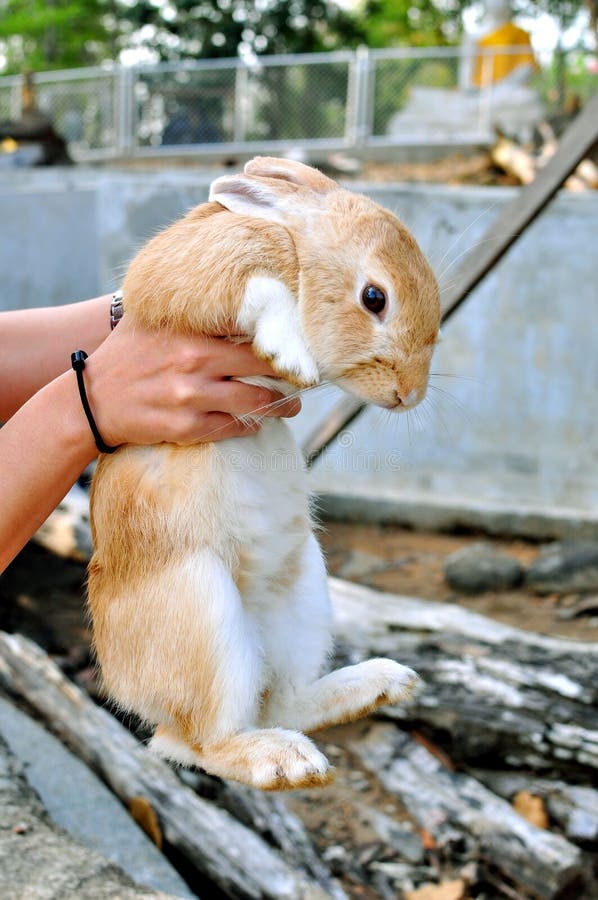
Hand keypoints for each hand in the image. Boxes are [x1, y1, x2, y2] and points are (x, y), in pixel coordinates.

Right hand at [80, 320, 300, 445]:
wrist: (92, 400)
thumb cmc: (128, 354)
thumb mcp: (153, 319)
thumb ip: (188, 306)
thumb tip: (229, 286)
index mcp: (193, 334)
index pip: (252, 333)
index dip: (283, 340)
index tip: (302, 344)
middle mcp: (196, 364)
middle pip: (263, 369)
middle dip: (292, 377)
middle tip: (307, 380)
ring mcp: (192, 399)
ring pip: (255, 403)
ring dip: (281, 407)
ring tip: (293, 406)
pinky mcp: (186, 428)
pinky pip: (233, 428)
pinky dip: (250, 426)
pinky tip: (258, 422)